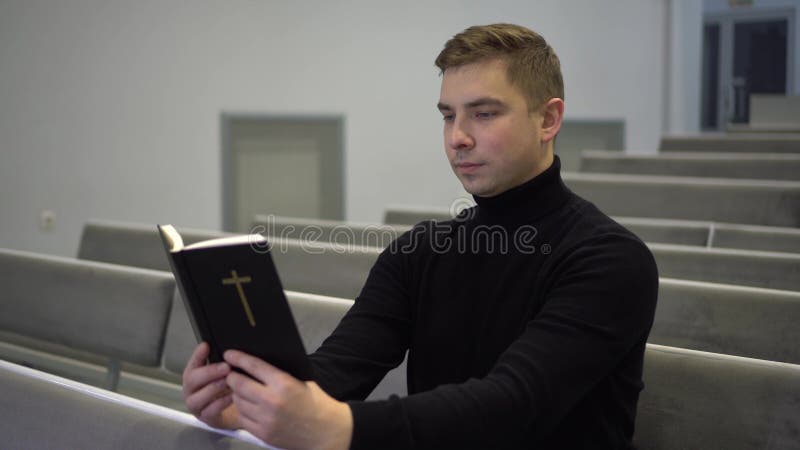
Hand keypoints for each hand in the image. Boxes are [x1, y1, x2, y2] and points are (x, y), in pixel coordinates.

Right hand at [182, 342, 240, 429]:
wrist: (232, 411)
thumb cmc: (226, 389)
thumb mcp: (224, 372)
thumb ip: (222, 361)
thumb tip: (229, 350)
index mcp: (193, 375)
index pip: (192, 362)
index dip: (197, 354)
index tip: (206, 345)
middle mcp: (191, 390)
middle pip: (192, 379)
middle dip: (210, 371)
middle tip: (226, 367)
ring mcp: (196, 405)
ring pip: (198, 397)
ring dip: (214, 388)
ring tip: (229, 382)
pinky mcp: (206, 418)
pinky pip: (210, 410)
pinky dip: (221, 403)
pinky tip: (232, 396)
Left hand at [224, 350, 352, 449]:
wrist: (325, 432)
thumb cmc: (316, 403)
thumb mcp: (302, 382)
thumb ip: (279, 376)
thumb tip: (256, 367)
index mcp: (284, 384)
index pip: (254, 366)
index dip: (238, 358)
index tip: (229, 354)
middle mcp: (272, 401)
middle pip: (239, 384)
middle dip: (232, 377)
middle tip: (231, 373)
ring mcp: (266, 419)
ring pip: (238, 402)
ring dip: (236, 394)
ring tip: (240, 390)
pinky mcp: (263, 433)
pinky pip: (243, 419)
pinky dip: (242, 411)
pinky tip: (247, 406)